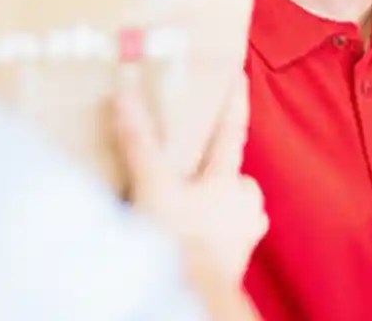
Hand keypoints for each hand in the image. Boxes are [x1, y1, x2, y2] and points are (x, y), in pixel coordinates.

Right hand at [115, 78, 266, 285]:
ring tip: (192, 212)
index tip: (241, 76)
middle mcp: (244, 206)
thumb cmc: (178, 241)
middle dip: (223, 173)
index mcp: (227, 180)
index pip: (232, 131)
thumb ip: (138, 141)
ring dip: (221, 208)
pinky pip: (231, 240)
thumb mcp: (152, 187)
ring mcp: (245, 236)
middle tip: (200, 171)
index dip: (235, 103)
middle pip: (238, 178)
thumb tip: (126, 90)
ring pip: (239, 211)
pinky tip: (197, 242)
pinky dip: (217, 237)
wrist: (194, 295)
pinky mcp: (239, 264)